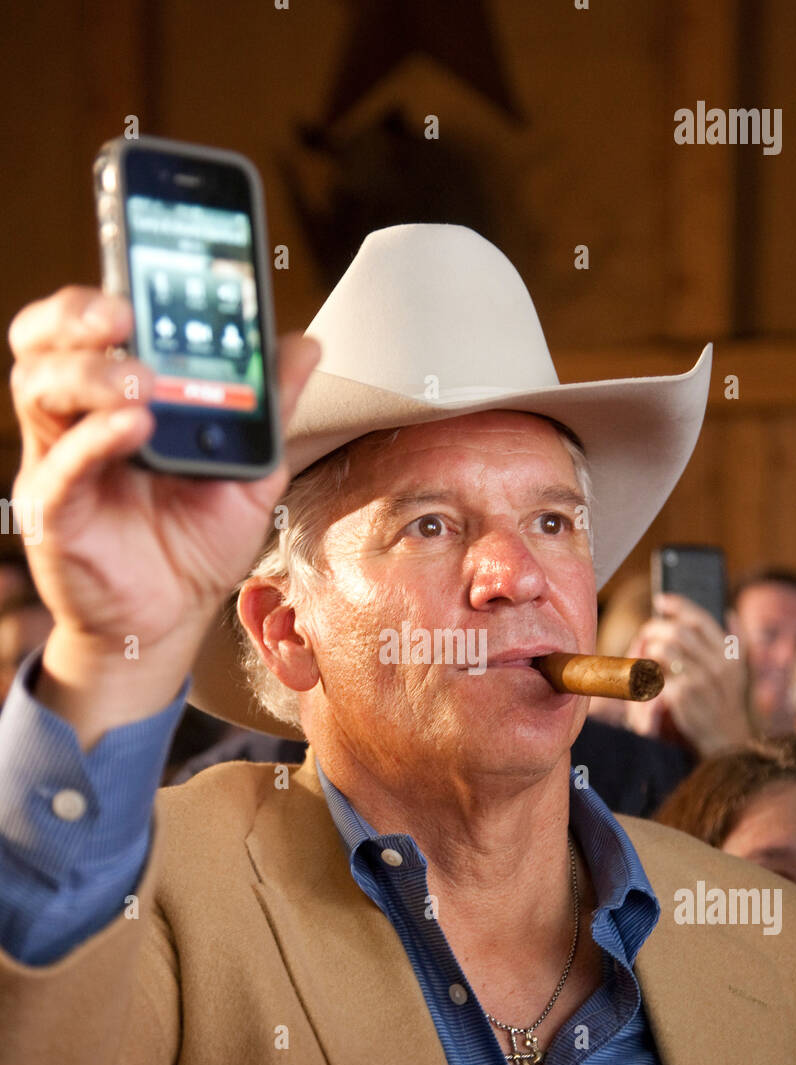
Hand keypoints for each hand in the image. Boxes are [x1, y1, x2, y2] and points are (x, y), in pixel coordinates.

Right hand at [7, 287, 319, 743]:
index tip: (148, 261)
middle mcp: (76, 418)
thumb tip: (304, 343)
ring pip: (41, 390)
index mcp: (116, 395)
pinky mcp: (54, 513)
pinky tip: (134, 428)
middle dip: (78, 315)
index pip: (90, 322)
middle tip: (126, 311)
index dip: (106, 286)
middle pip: (45, 342)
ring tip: (142, 383)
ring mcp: (58, 462)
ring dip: (90, 374)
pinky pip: (59, 467)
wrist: (170, 620)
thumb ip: (270, 408)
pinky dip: (93, 441)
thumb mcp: (249, 470)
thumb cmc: (194, 541)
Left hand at [625, 593, 752, 755]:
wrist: (726, 738)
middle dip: (656, 627)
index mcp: (730, 654)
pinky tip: (649, 675)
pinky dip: (648, 671)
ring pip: (664, 650)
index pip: (700, 619)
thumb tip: (730, 612)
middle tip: (647, 632)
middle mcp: (717, 665)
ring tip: (648, 654)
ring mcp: (700, 680)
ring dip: (650, 648)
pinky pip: (657, 674)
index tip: (661, 600)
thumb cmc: (727, 699)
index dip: (678, 605)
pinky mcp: (683, 696)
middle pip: (678, 632)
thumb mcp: (740, 670)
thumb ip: (737, 640)